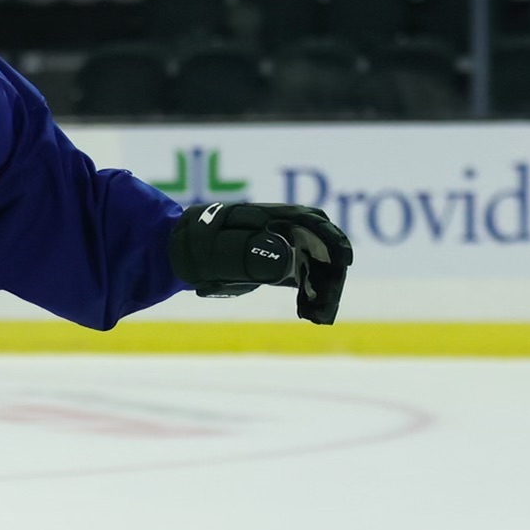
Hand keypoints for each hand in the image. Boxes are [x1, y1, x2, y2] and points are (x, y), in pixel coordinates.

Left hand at [169, 202, 353, 324]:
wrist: (185, 252)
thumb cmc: (199, 244)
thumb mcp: (218, 250)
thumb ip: (247, 255)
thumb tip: (284, 265)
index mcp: (270, 216)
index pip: (311, 221)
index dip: (331, 238)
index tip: (344, 259)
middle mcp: (283, 229)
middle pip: (320, 245)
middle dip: (331, 271)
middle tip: (331, 299)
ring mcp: (284, 247)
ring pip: (316, 264)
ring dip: (324, 286)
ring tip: (321, 313)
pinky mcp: (282, 266)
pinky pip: (305, 278)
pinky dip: (311, 295)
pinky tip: (311, 313)